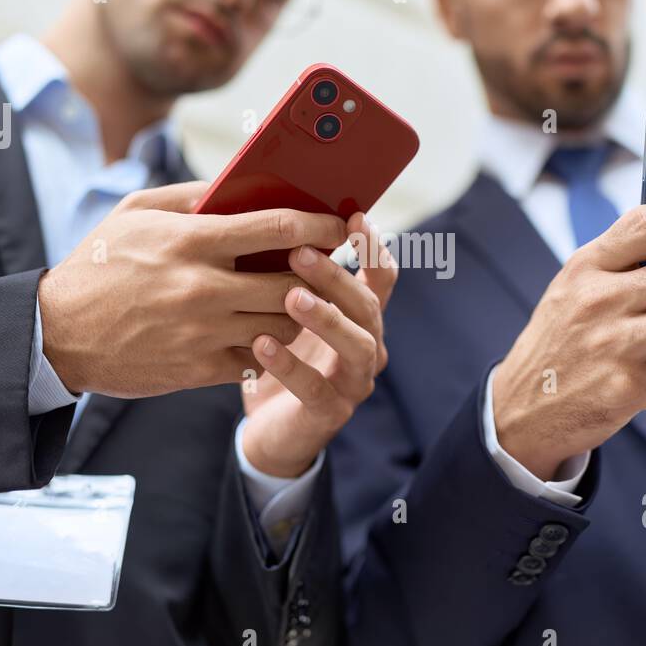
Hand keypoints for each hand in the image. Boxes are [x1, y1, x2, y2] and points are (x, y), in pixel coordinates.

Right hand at [37, 181, 347, 396]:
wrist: (56, 334)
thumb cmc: (100, 265)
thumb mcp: (136, 212)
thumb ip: (191, 194)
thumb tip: (242, 184)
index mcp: (191, 241)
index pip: (278, 229)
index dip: (320, 225)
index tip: (339, 224)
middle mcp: (203, 287)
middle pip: (293, 282)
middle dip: (322, 273)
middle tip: (333, 266)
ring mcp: (203, 332)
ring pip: (284, 324)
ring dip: (302, 311)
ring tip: (305, 298)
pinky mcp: (198, 369)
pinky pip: (258, 358)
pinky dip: (271, 344)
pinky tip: (270, 330)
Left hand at [239, 214, 396, 477]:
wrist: (269, 429)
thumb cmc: (277, 355)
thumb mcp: (285, 312)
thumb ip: (290, 274)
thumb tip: (271, 216)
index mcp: (361, 318)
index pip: (383, 277)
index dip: (373, 247)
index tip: (354, 217)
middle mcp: (368, 347)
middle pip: (369, 307)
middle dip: (337, 277)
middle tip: (301, 253)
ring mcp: (354, 382)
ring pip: (357, 346)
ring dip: (326, 318)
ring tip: (290, 297)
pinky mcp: (329, 414)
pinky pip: (315, 389)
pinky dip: (290, 366)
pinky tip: (262, 344)